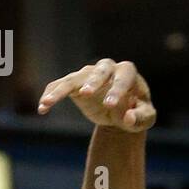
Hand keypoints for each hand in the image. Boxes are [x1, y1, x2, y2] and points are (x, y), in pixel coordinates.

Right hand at [37, 58, 155, 131]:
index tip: (110, 105)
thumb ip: (141, 118)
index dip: (117, 90)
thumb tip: (129, 118)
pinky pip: (59, 86)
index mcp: (127, 73)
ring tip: (48, 102)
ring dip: (60, 89)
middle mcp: (107, 69)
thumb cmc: (136, 111)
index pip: (123, 77)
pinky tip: (43, 108)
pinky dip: (50, 95)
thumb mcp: (145, 118)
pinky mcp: (74, 83)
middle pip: (99, 70)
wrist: (121, 112)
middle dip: (92, 81)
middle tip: (85, 93)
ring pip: (73, 78)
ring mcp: (88, 74)